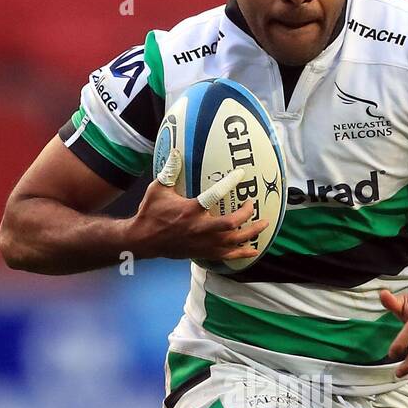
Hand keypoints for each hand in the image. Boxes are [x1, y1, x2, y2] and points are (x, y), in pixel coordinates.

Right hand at [127, 149, 260, 262]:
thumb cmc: (151, 213)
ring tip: (264, 224)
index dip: (229, 183)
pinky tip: (253, 250)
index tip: (241, 175)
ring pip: (233, 241)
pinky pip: (227, 255)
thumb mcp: (158, 189)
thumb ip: (170, 171)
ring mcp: (203, 243)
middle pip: (232, 224)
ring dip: (251, 233)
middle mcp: (200, 228)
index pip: (214, 195)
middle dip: (247, 214)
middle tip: (254, 204)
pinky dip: (242, 253)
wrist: (144, 240)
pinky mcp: (203, 253)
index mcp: (190, 210)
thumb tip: (176, 151)